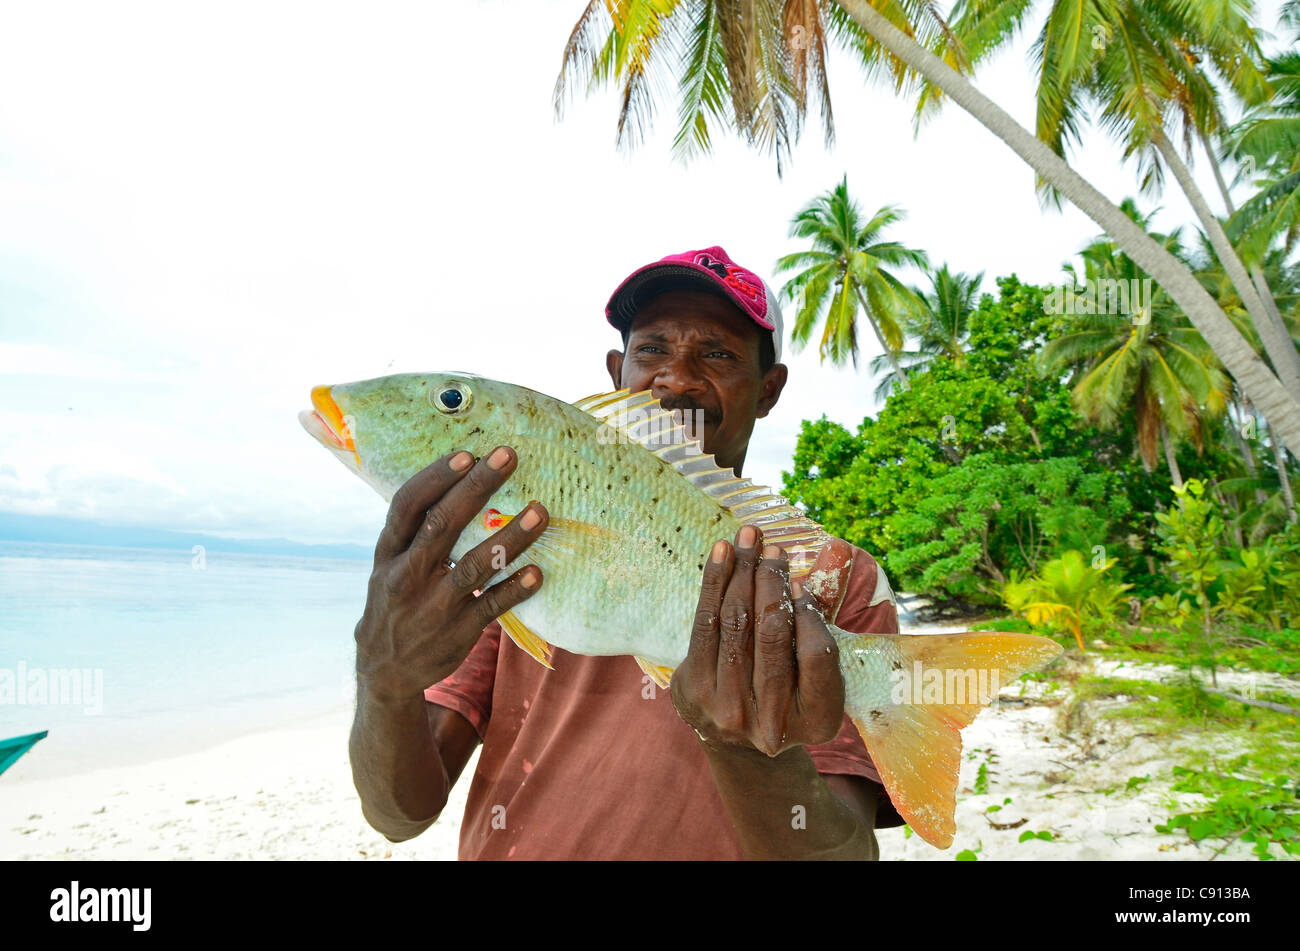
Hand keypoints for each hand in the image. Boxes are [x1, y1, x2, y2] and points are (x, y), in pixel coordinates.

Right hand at [354, 446, 547, 701]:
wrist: (385, 668)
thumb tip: (459, 480)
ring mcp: (432, 605)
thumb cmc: (397, 598)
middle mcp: (407, 575)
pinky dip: (514, 590)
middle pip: (442, 525)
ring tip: (540, 512)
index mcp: (389, 552)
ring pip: (473, 566)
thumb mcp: (391, 563)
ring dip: (508, 538)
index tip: (466, 454)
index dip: (435, 478)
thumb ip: (416, 530)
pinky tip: (538, 573)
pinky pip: (490, 607)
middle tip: (508, 457)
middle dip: (477, 488)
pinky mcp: (457, 632)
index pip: (407, 506)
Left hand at [670, 525, 853, 756]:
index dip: (809, 612)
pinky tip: (723, 553)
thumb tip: (838, 548)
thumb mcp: (815, 660)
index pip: (817, 654)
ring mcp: (728, 709)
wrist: (738, 737)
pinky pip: (705, 623)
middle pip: (772, 635)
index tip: (799, 582)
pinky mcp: (694, 689)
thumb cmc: (789, 686)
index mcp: (816, 720)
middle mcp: (772, 722)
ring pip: (736, 624)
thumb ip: (826, 605)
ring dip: (742, 574)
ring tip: (747, 539)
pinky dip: (714, 583)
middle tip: (772, 550)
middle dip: (771, 583)